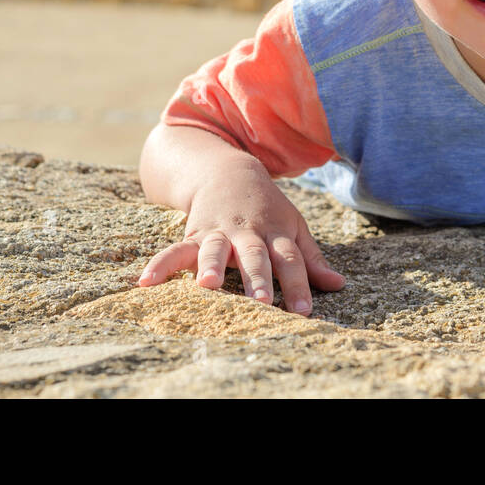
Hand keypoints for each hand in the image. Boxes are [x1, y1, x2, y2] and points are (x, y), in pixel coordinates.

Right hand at [136, 168, 345, 314]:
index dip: (299, 285)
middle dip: (258, 278)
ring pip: (215, 250)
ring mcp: (219, 233)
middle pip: (255, 256)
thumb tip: (339, 285)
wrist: (229, 173)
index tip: (305, 311)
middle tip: (261, 301)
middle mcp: (247, 234)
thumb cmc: (267, 209)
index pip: (291, 260)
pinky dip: (160, 265)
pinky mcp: (193, 234)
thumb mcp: (293, 227)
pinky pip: (175, 250)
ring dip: (212, 266)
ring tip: (207, 285)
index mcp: (276, 233)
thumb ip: (311, 259)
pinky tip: (145, 283)